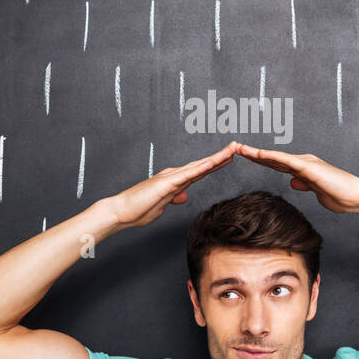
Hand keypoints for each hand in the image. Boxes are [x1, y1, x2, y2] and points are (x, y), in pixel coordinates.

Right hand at [102, 142, 237, 228]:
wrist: (121, 211)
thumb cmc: (138, 209)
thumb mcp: (162, 206)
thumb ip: (173, 199)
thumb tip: (184, 196)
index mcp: (174, 181)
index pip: (200, 172)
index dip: (215, 165)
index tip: (229, 158)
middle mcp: (174, 176)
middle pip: (203, 165)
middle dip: (221, 157)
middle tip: (237, 146)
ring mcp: (170, 178)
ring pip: (198, 166)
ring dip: (216, 158)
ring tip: (232, 150)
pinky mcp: (166, 184)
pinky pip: (188, 175)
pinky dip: (201, 168)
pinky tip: (213, 162)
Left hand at [233, 144, 358, 213]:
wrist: (356, 197)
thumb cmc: (340, 196)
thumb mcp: (316, 192)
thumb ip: (305, 185)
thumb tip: (293, 182)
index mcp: (303, 170)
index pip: (277, 165)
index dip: (260, 161)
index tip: (245, 158)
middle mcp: (303, 163)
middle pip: (272, 159)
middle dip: (253, 155)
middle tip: (235, 148)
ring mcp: (305, 163)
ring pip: (276, 157)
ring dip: (257, 153)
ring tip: (240, 148)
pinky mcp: (309, 167)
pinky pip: (286, 161)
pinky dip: (271, 157)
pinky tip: (258, 154)